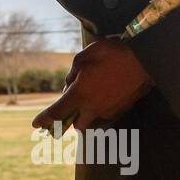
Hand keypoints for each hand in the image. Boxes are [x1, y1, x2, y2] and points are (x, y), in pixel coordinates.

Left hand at [31, 37, 152, 133]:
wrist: (144, 57)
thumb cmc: (110, 53)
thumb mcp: (82, 58)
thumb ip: (72, 74)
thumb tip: (70, 85)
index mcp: (80, 95)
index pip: (57, 112)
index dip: (44, 119)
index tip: (36, 124)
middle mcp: (94, 107)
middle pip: (77, 126)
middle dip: (71, 121)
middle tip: (69, 108)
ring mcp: (110, 110)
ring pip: (93, 122)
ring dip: (86, 116)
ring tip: (88, 99)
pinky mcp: (123, 109)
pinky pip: (106, 116)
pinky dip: (100, 110)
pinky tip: (103, 96)